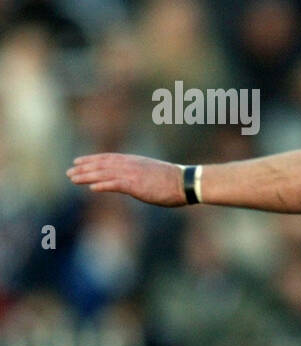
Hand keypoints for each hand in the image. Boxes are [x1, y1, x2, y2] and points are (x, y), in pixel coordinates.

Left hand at [67, 154, 185, 205]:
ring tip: (73, 179)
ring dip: (86, 176)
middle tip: (69, 172)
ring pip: (104, 173)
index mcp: (135, 161)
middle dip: (84, 168)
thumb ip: (139, 174)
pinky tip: (91, 188)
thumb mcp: (153, 173)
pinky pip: (115, 184)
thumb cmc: (174, 181)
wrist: (186, 182)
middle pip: (101, 165)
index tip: (78, 162)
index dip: (91, 160)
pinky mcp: (136, 185)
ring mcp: (132, 174)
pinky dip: (102, 185)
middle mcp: (130, 165)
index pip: (108, 158)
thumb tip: (132, 180)